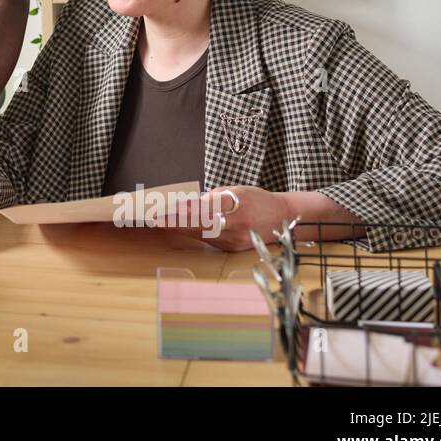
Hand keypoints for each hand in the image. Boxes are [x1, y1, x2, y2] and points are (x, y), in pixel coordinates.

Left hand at [172, 186, 291, 251]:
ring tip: (162, 221)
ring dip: (181, 227)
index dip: (184, 210)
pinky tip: (181, 228)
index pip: (206, 207)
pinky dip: (195, 233)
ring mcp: (236, 239)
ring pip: (202, 234)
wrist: (283, 218)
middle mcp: (238, 223)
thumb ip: (211, 198)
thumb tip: (187, 204)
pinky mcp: (234, 249)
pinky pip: (210, 240)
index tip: (167, 209)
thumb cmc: (257, 200)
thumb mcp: (236, 191)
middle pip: (201, 224)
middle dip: (176, 221)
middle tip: (156, 219)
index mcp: (238, 203)